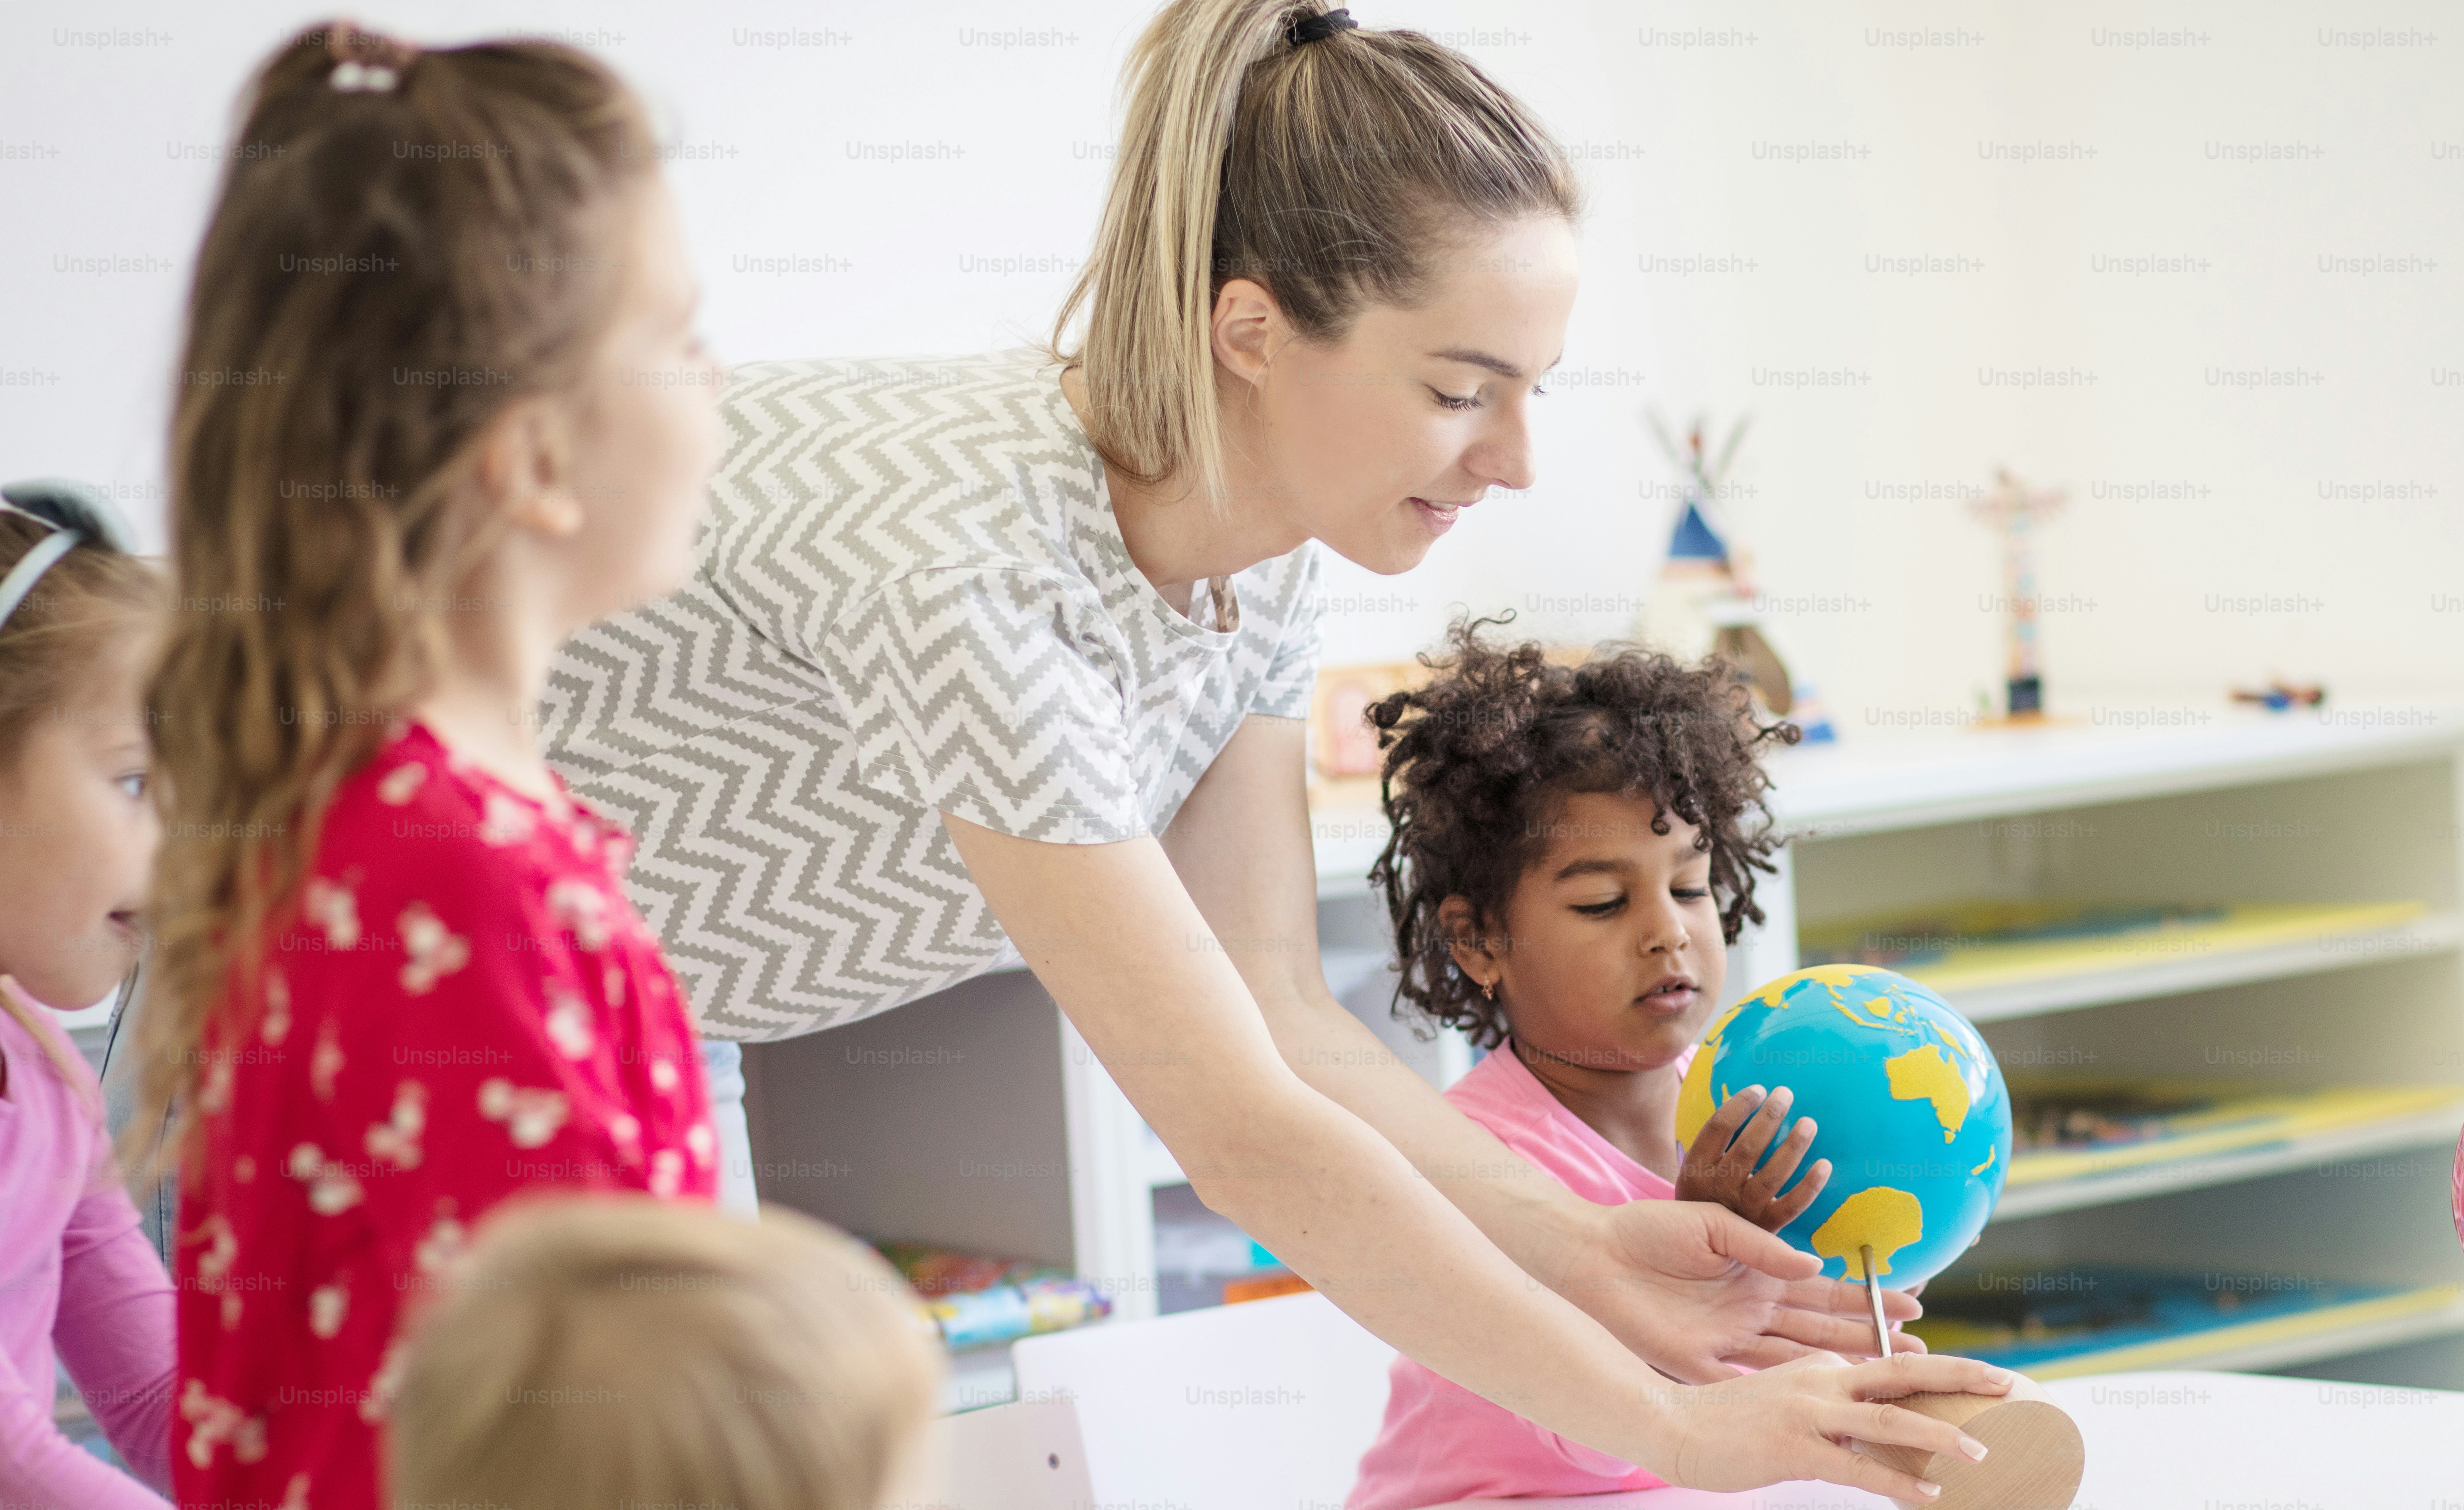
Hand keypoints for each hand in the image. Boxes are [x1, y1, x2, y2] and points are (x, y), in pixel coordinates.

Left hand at [1558, 1199, 1927, 1381]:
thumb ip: (1762, 1245)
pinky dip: (1782, 1394)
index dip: (1865, 1300)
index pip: (1822, 1290)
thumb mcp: (1711, 1223)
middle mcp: (1750, 1310)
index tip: (1912, 1306)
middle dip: (1870, 1342)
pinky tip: (1819, 1406)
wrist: (1591, 1254)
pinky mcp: (1699, 1363)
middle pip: (1822, 1332)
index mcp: (1754, 1273)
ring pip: (1796, 1361)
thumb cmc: (1647, 1230)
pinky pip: (1748, 1383)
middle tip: (1921, 1355)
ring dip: (1841, 1372)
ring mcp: (1728, 1340)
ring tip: (1888, 1381)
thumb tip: (1814, 1267)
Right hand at [1652, 1350, 2012, 1498]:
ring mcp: (1808, 1412)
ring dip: (1940, 1436)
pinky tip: (1929, 1496)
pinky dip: (1899, 1482)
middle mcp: (1821, 1380)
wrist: (1671, 1424)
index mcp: (1821, 1367)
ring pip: (1889, 1418)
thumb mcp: (1783, 1397)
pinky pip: (1858, 1467)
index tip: (1982, 1376)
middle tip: (2008, 1383)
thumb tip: (1865, 1419)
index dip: (1941, 1367)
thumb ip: (1825, 1402)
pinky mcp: (1795, 1448)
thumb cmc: (1726, 1419)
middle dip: (1960, 1377)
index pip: (1892, 1362)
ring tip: (1983, 1452)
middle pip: (1903, 1373)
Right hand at [1675, 1084, 1829, 1232]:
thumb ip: (1718, 1144)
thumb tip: (1752, 1102)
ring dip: (1793, 1146)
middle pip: (1748, 1148)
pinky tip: (1825, 1164)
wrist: (1699, 1250)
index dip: (1739, 1105)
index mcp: (1696, 1169)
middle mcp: (1719, 1189)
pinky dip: (1810, 1185)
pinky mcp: (1767, 1228)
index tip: (1758, 1089)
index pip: (1717, 1129)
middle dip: (1770, 1118)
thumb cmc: (1705, 1197)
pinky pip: (1793, 1205)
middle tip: (1786, 1094)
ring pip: (1772, 1175)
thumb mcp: (1697, 1171)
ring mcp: (1744, 1211)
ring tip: (1809, 1123)